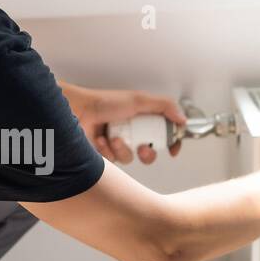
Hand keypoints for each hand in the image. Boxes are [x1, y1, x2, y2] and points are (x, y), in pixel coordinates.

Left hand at [59, 81, 187, 164]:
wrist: (76, 111)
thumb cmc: (104, 102)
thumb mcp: (139, 99)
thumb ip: (164, 106)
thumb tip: (183, 119)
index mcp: (142, 118)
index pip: (163, 134)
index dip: (170, 143)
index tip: (172, 150)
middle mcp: (132, 131)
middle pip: (149, 152)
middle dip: (147, 153)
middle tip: (142, 147)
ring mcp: (118, 143)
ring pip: (131, 159)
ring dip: (123, 149)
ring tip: (112, 137)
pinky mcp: (104, 154)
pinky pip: (113, 161)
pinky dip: (107, 150)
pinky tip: (100, 139)